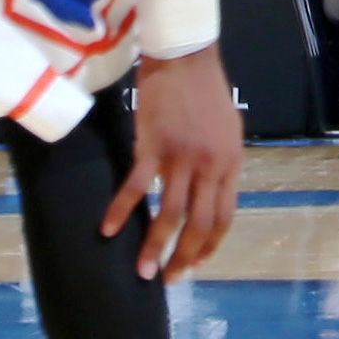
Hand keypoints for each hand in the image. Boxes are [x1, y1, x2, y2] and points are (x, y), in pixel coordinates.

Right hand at [102, 46, 242, 281]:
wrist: (186, 59)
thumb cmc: (204, 93)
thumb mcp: (226, 131)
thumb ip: (219, 163)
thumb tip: (209, 194)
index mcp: (230, 161)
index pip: (225, 215)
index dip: (210, 244)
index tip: (195, 263)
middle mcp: (211, 164)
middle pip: (201, 222)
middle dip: (184, 256)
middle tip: (168, 280)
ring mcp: (182, 157)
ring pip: (171, 213)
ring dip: (156, 246)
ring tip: (142, 271)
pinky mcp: (154, 147)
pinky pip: (137, 188)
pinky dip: (122, 211)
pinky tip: (108, 230)